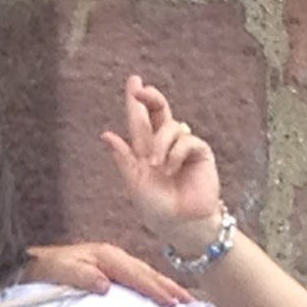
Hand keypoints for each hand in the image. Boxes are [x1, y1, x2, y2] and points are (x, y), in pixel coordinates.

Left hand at [22, 239, 191, 306]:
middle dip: (170, 288)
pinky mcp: (109, 271)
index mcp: (104, 256)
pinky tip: (162, 296)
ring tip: (185, 301)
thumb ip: (79, 275)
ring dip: (166, 287)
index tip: (172, 303)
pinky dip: (153, 287)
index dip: (155, 289)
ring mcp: (112, 263)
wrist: (29, 263)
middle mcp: (112, 256)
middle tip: (192, 303)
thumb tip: (105, 285)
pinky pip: (137, 279)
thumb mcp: (56, 270)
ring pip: (146, 275)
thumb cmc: (42, 268)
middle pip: (148, 272)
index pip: (136, 274)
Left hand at [98, 74, 224, 255]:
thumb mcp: (134, 183)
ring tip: (157, 166)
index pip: (140, 120)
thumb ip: (123, 158)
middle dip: (151, 98)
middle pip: (160, 111)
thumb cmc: (157, 209)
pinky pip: (187, 140)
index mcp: (145, 151)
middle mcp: (164, 145)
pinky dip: (176, 153)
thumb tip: (106, 134)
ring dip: (161, 144)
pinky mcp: (200, 153)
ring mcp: (183, 147)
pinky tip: (172, 170)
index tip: (134, 82)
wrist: (182, 224)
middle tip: (141, 90)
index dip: (136, 101)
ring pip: (172, 126)